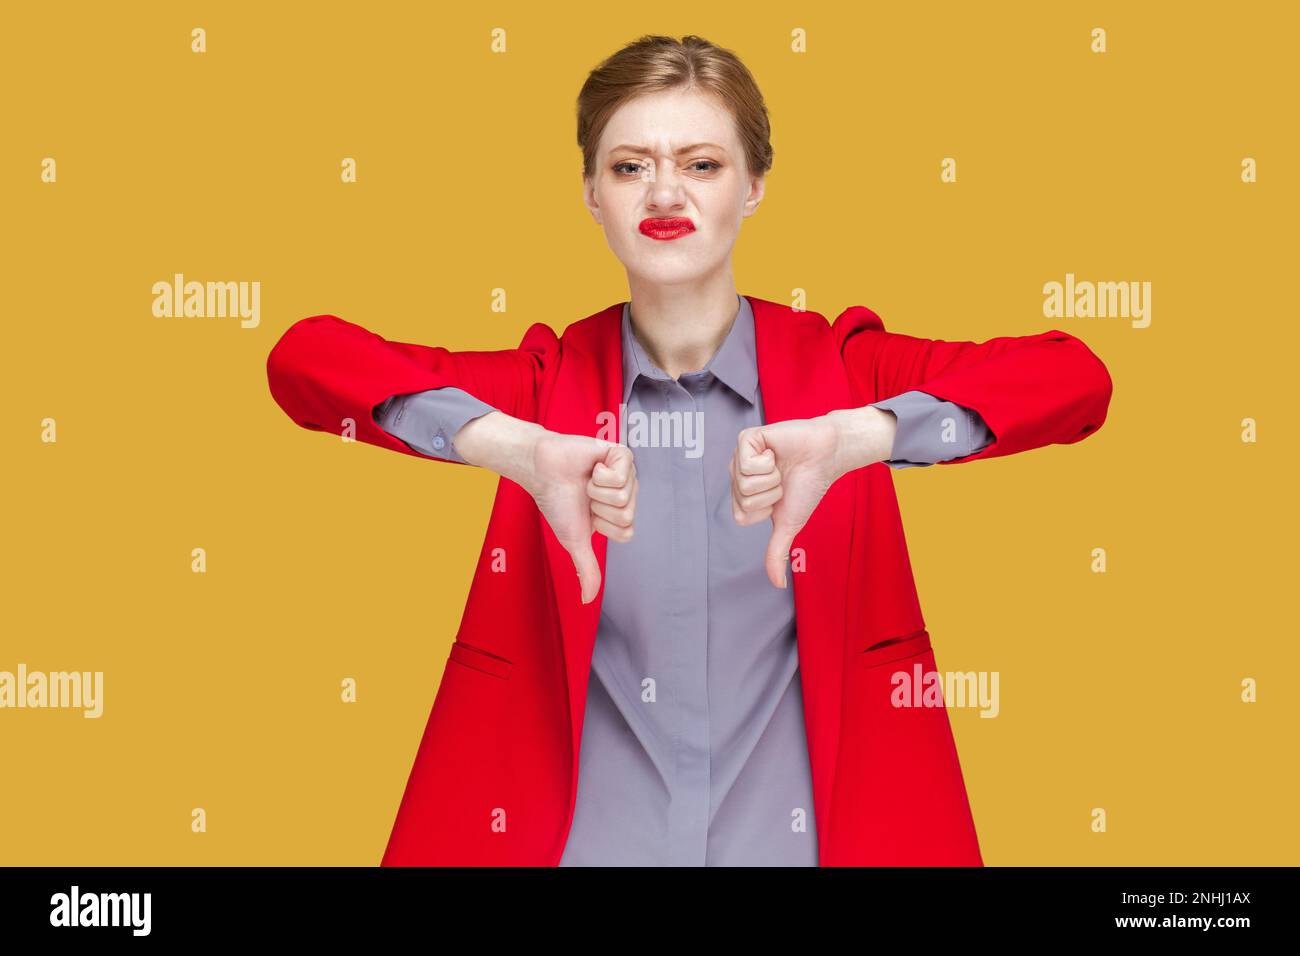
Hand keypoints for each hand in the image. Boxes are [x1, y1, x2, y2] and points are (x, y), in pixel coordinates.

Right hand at [451, 412, 637, 603]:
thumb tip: (588, 601)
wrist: (541, 472)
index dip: (602, 525)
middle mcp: (628, 494)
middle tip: (586, 495)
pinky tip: (592, 467)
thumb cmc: (557, 502)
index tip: (587, 513)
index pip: (627, 532)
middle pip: (626, 516)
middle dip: (597, 508)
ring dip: (596, 491)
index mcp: (620, 513)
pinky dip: (599, 474)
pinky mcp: (622, 454)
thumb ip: (586, 569)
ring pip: (623, 497)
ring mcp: (627, 474)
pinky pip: (620, 475)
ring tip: (587, 480)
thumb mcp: (574, 541)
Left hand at [728, 407, 895, 588]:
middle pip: (742, 500)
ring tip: (780, 466)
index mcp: (743, 494)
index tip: (779, 497)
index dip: (765, 511)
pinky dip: (768, 462)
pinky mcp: (747, 438)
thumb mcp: (789, 524)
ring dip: (772, 478)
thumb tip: (778, 585)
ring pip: (744, 483)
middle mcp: (738, 475)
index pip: (741, 516)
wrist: (826, 458)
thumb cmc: (807, 487)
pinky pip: (747, 462)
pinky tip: (776, 453)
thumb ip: (777, 552)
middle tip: (782, 480)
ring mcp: (740, 456)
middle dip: (770, 494)